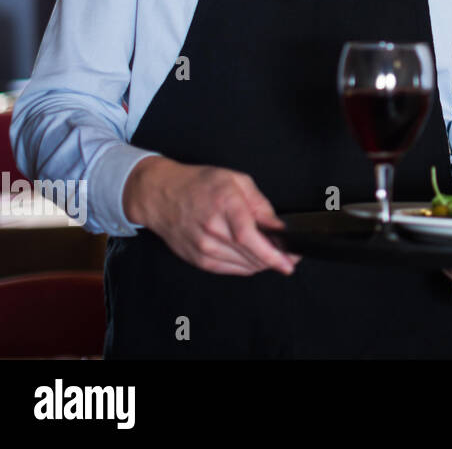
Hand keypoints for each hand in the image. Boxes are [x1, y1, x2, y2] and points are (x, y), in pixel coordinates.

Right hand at [122, 156, 299, 275]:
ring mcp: (203, 248)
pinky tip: (253, 258)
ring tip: (273, 255)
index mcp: (224, 205)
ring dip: (261, 264)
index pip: (250, 237)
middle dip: (275, 259)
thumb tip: (278, 226)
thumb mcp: (236, 181)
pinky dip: (245, 266)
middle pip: (250, 255)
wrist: (161, 196)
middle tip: (289, 256)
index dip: (272, 254)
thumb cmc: (199, 184)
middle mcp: (212, 230)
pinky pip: (229, 269)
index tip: (289, 262)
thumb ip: (260, 205)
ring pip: (242, 266)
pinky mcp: (197, 260)